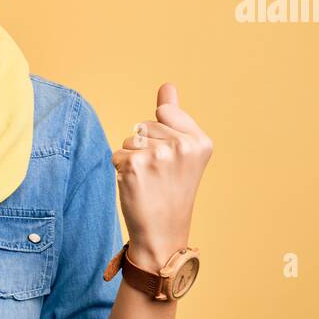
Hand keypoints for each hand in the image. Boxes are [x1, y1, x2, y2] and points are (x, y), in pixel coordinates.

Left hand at [111, 83, 212, 269]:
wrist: (162, 233)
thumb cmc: (171, 192)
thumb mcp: (182, 153)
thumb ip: (174, 117)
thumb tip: (167, 86)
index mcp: (200, 141)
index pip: (165, 112)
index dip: (161, 134)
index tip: (172, 160)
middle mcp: (182, 146)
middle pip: (144, 125)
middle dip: (145, 147)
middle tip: (159, 176)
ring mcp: (159, 155)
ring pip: (130, 140)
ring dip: (132, 158)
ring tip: (149, 181)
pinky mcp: (135, 165)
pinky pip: (118, 154)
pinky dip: (121, 170)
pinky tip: (137, 187)